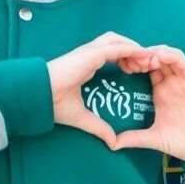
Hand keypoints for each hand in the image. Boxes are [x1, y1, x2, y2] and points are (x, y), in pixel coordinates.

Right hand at [48, 33, 150, 147]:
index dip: (126, 60)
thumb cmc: (53, 103)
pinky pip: (116, 47)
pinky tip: (143, 55)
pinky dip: (131, 49)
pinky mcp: (90, 53)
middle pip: (117, 43)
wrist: (39, 97)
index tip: (137, 72)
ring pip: (118, 40)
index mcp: (86, 64)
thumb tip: (113, 142)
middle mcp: (89, 54)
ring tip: (145, 61)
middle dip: (133, 51)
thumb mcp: (82, 117)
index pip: (112, 54)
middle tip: (145, 65)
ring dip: (134, 48)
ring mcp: (89, 51)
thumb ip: (99, 126)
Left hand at [112, 46, 184, 165]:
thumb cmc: (184, 142)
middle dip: (141, 55)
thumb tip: (112, 144)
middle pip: (154, 58)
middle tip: (128, 58)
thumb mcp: (154, 138)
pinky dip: (172, 56)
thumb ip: (134, 138)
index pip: (144, 69)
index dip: (132, 64)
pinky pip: (184, 63)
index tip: (119, 67)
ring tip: (143, 58)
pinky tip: (160, 57)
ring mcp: (183, 80)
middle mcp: (170, 82)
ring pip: (168, 55)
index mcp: (160, 91)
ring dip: (155, 52)